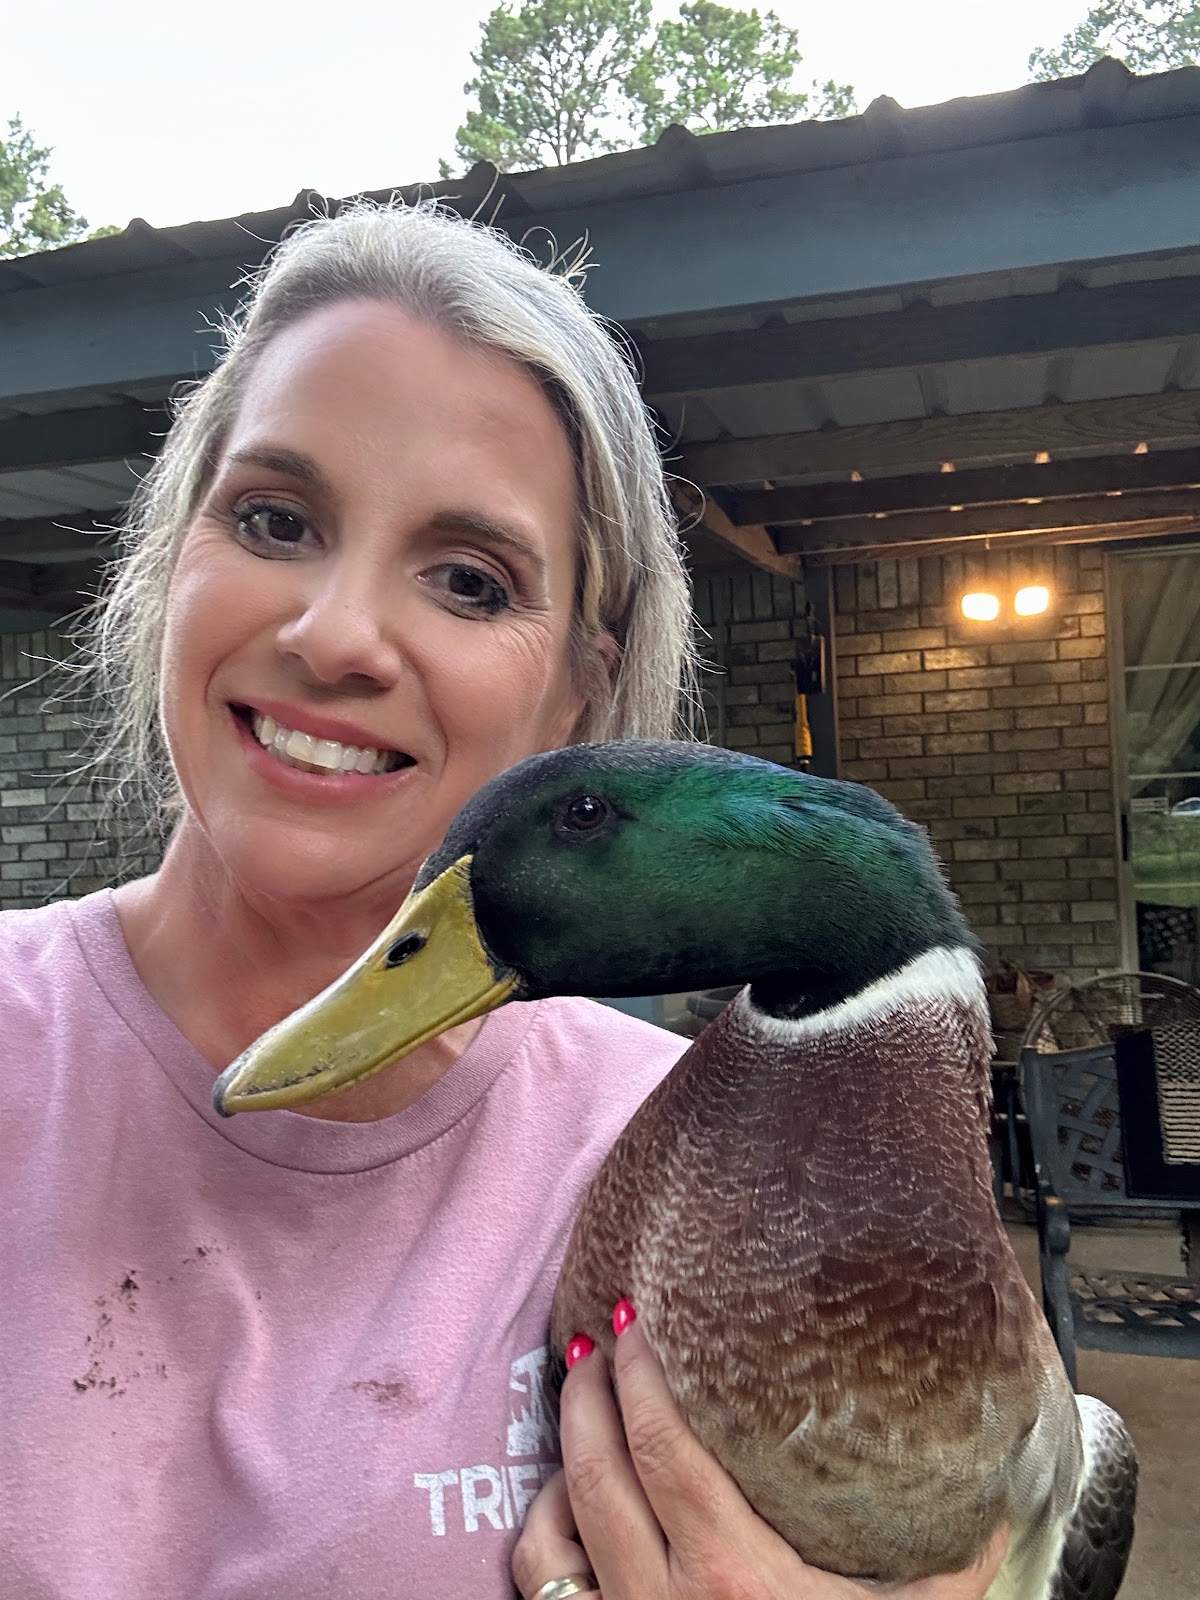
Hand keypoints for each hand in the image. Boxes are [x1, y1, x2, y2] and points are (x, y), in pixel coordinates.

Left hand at [512, 1314, 1007, 1599]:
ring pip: (557, 1516)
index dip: (641, 1373)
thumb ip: (956, 1565)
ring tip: (581, 1396)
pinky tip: (564, 1491)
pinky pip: (539, 1579)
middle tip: (606, 1335)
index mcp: (735, 1577)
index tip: (641, 1320)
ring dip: (562, 1447)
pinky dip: (543, 1522)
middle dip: (593, 1387)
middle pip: (599, 1463)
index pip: (663, 1445)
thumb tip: (1001, 1498)